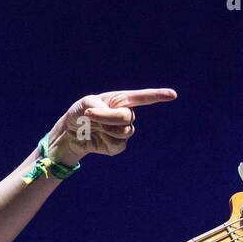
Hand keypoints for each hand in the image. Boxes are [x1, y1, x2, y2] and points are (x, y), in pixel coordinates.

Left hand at [46, 87, 177, 162]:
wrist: (70, 132)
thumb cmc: (79, 112)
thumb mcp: (86, 103)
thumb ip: (100, 107)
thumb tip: (112, 118)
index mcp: (121, 100)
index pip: (143, 98)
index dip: (158, 96)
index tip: (173, 95)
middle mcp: (126, 115)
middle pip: (127, 117)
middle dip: (107, 117)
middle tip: (89, 115)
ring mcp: (123, 131)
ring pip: (124, 131)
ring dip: (105, 128)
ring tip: (94, 126)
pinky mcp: (117, 146)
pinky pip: (119, 144)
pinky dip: (106, 140)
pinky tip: (98, 137)